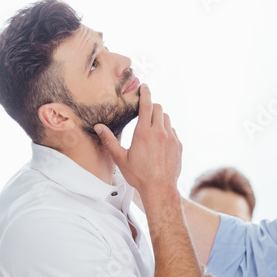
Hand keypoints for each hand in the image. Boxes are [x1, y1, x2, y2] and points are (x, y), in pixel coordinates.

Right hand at [94, 84, 182, 200]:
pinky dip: (166, 130)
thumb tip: (98, 127)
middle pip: (158, 108)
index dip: (145, 93)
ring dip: (159, 118)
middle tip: (145, 111)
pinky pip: (173, 131)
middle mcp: (159, 133)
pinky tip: (160, 140)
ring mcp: (172, 139)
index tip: (144, 86)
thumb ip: (109, 140)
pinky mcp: (179, 146)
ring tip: (152, 126)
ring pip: (167, 118)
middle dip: (151, 106)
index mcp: (144, 133)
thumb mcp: (120, 158)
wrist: (160, 189)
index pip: (146, 105)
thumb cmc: (139, 175)